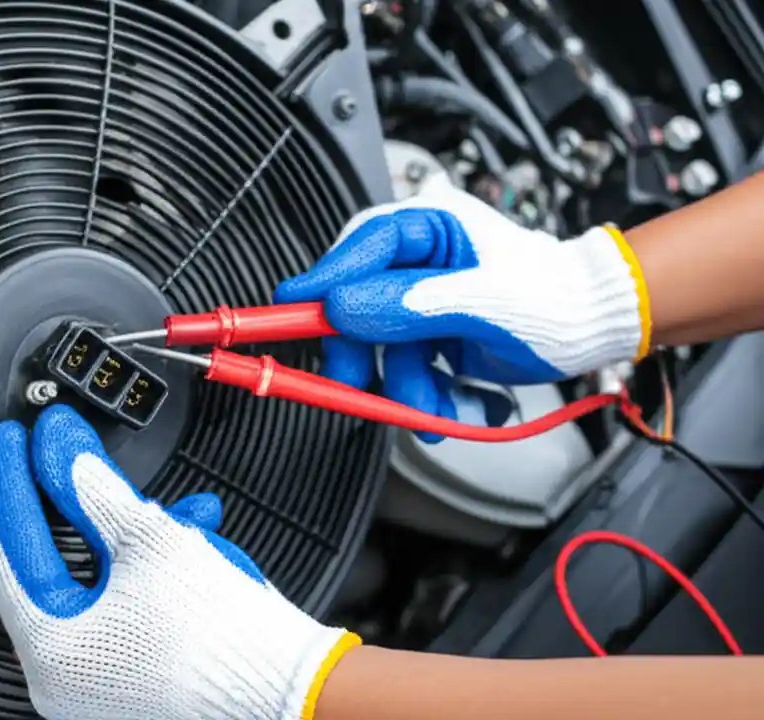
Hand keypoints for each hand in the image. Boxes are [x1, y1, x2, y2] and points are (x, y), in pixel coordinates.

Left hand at [0, 405, 358, 719]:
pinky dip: (144, 566)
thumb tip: (59, 449)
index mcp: (52, 654)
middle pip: (47, 565)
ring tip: (139, 492)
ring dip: (117, 529)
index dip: (10, 484)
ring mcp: (101, 684)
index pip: (10, 550)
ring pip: (94, 582)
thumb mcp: (148, 540)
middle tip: (56, 452)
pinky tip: (181, 531)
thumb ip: (90, 487)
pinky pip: (124, 605)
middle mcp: (66, 680)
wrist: (296, 689)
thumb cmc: (227, 640)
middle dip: (66, 502)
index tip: (10, 442)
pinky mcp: (137, 679)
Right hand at [273, 177, 649, 438]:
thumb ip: (408, 306)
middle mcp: (421, 259)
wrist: (595, 332)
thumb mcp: (480, 304)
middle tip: (350, 380)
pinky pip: (401, 365)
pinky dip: (416, 393)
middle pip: (357, 300)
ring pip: (378, 343)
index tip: (289, 306)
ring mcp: (423, 298)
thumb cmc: (555, 300)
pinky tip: (440, 409)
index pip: (362, 246)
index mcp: (433, 226)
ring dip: (398, 384)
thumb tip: (342, 308)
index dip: (324, 277)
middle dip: (360, 349)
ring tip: (427, 411)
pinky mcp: (428, 333)